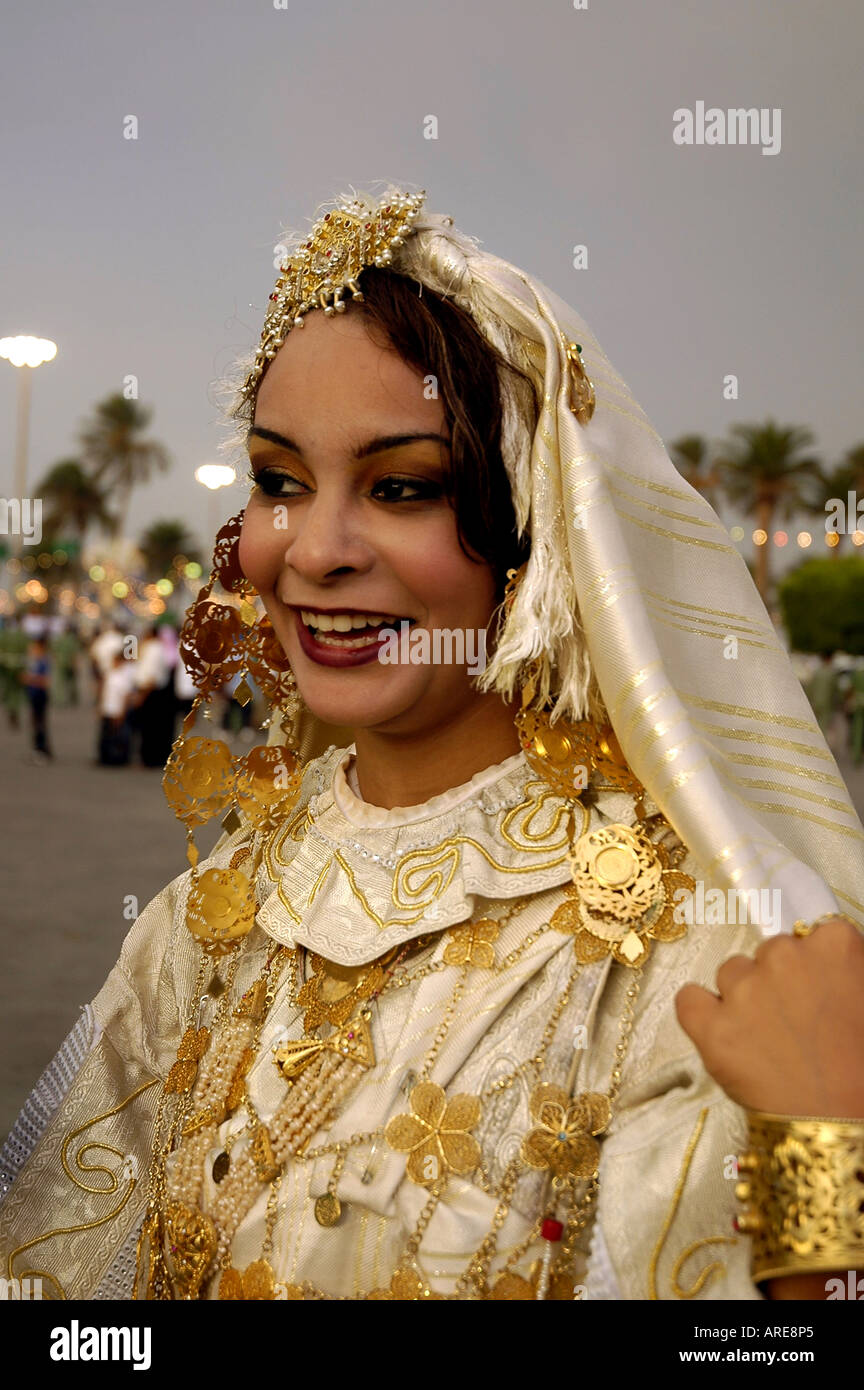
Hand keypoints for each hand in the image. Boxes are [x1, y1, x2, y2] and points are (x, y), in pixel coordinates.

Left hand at [675, 917, 863, 1117]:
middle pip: (770, 952)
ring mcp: (744, 990)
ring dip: (743, 997)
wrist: (843, 1127)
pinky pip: (689, 999)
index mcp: (834, 945)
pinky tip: (721, 1032)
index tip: (820, 992)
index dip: (815, 967)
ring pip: (730, 973)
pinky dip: (700, 1013)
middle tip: (796, 1022)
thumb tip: (829, 970)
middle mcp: (784, 957)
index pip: (814, 935)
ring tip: (768, 1039)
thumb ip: (846, 970)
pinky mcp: (711, 1026)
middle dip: (779, 981)